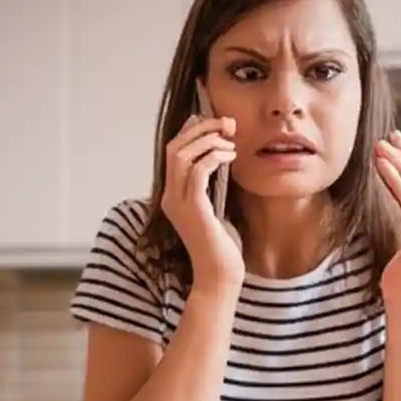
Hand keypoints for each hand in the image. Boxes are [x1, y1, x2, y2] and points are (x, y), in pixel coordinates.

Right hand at [161, 114, 244, 290]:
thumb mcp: (216, 209)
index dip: (192, 132)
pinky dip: (214, 157)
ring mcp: (178, 204)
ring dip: (208, 140)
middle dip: (201, 129)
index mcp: (172, 197)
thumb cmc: (222, 247)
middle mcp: (170, 198)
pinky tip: (230, 156)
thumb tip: (223, 157)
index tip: (215, 123)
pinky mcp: (193, 210)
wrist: (220, 277)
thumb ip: (213, 186)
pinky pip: (197, 171)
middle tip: (226, 123)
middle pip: (174, 148)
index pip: (173, 153)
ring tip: (230, 139)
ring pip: (182, 156)